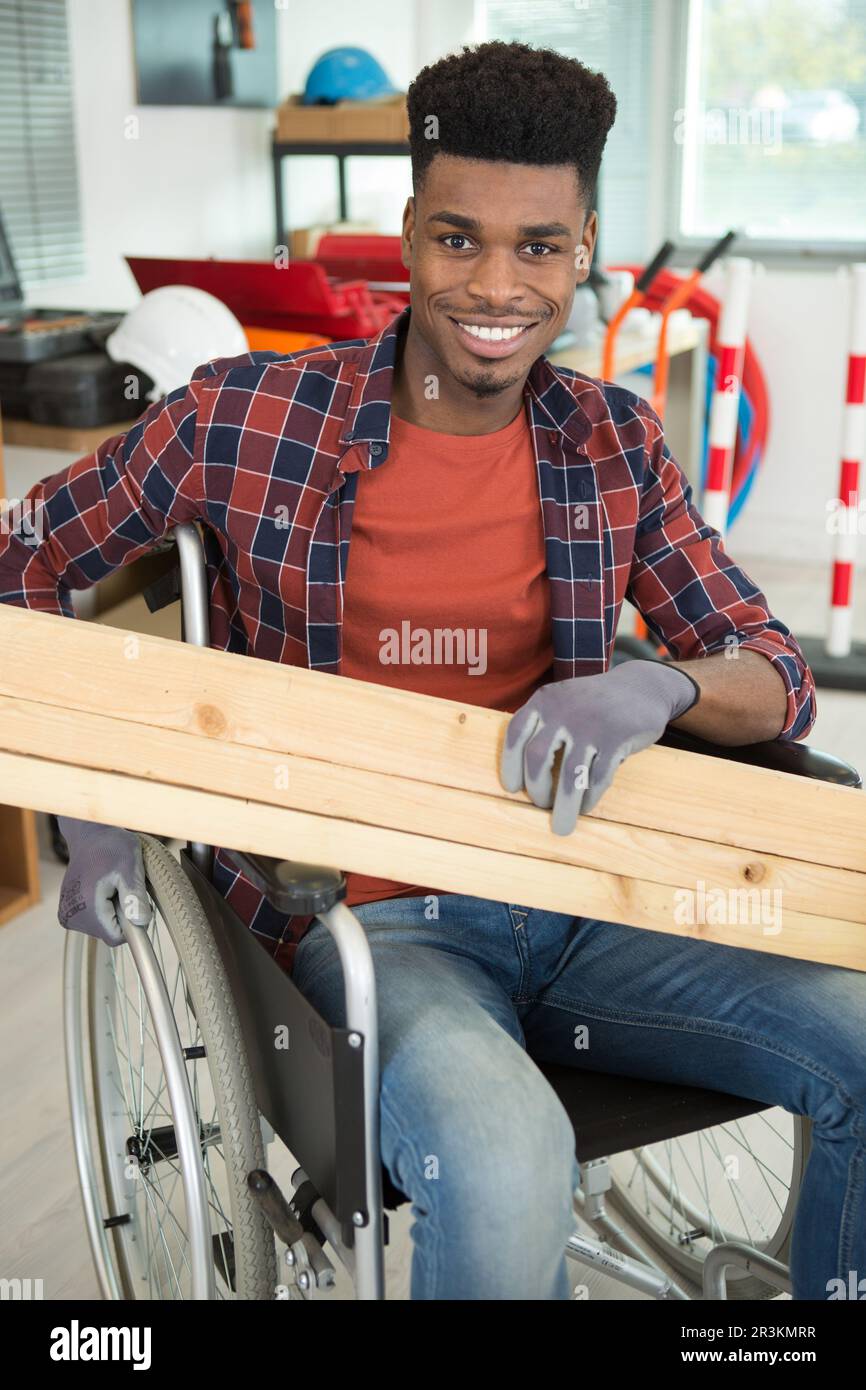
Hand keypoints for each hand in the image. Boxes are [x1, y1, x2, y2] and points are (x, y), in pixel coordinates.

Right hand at [57, 816, 152, 946]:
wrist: (90, 835)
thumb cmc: (111, 847)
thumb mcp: (130, 867)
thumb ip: (135, 896)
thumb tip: (140, 922)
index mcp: (86, 908)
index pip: (116, 937)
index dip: (131, 923)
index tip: (135, 900)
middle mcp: (70, 916)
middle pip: (109, 933)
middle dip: (122, 915)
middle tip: (123, 888)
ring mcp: (66, 914)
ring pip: (102, 927)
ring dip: (114, 911)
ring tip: (112, 886)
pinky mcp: (67, 911)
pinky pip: (94, 920)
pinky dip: (103, 908)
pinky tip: (103, 888)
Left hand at [500, 660, 699, 834]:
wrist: (642, 686)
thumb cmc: (596, 703)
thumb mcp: (564, 700)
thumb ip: (543, 724)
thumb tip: (523, 774)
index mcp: (545, 700)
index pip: (515, 734)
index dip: (509, 764)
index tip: (512, 788)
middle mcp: (564, 710)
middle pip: (537, 757)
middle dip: (536, 787)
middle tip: (540, 804)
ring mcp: (591, 725)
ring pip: (570, 776)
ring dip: (564, 806)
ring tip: (562, 825)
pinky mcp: (617, 739)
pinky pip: (598, 778)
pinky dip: (589, 798)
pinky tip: (586, 806)